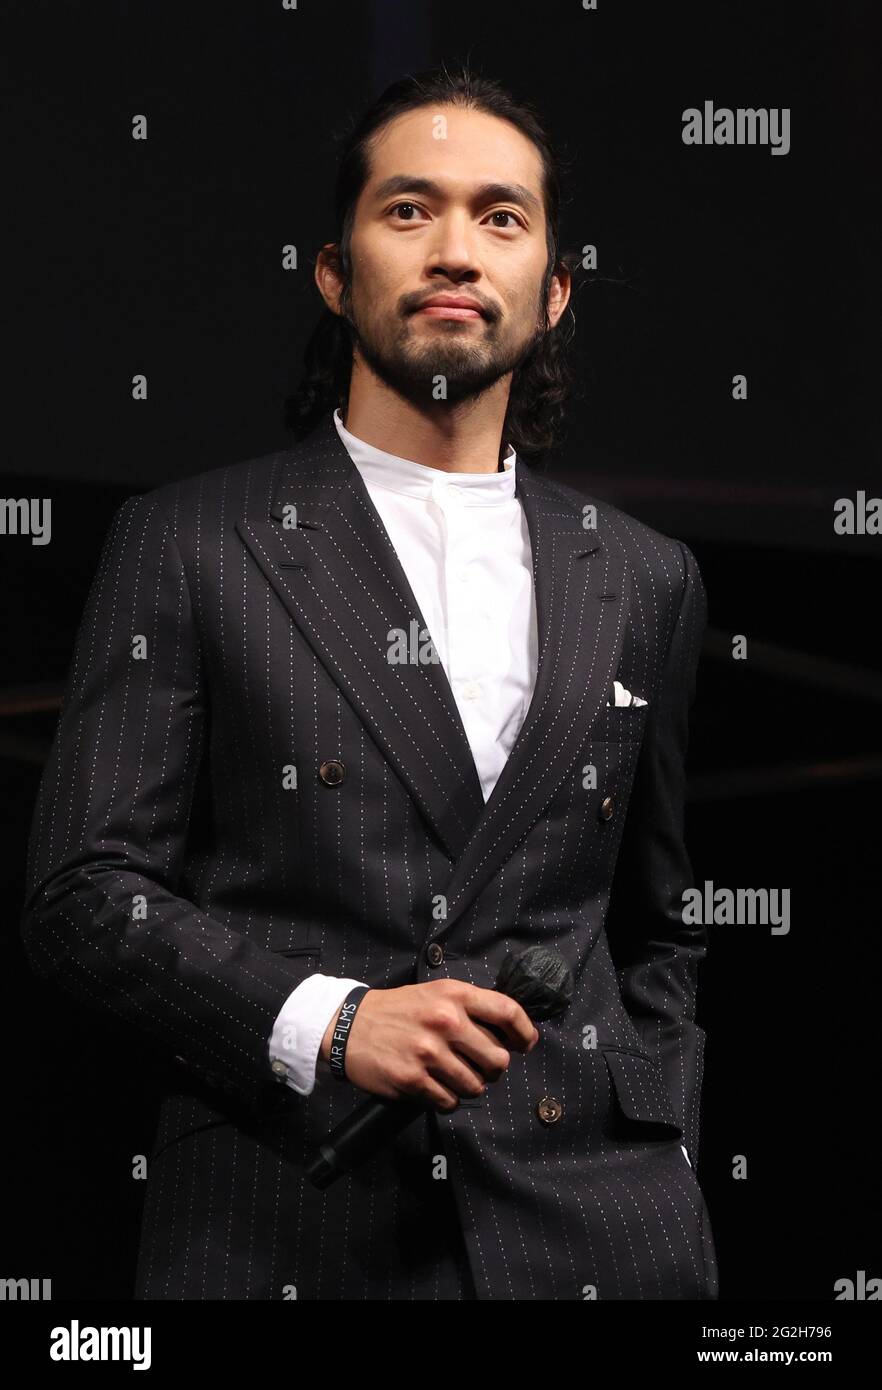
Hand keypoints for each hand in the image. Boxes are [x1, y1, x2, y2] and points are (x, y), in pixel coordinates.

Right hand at [320, 979, 538, 1110]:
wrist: (350, 1026)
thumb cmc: (399, 1010)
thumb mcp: (436, 993)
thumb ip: (470, 1007)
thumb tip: (509, 1032)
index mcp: (454, 995)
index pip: (508, 1012)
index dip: (525, 1032)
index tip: (526, 1045)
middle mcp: (446, 1021)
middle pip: (498, 1059)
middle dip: (494, 1069)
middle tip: (480, 1066)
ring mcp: (429, 1052)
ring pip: (476, 1085)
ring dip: (470, 1086)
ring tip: (454, 1077)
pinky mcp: (413, 1079)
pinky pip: (450, 1101)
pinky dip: (447, 1099)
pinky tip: (435, 1086)